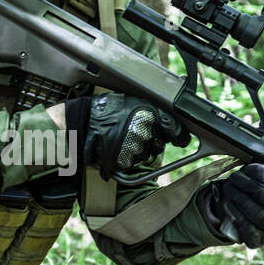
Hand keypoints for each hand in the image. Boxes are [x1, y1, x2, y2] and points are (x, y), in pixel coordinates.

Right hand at [64, 93, 188, 179]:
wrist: (83, 120)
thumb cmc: (106, 110)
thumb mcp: (134, 102)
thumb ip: (155, 112)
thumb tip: (173, 124)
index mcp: (149, 113)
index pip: (174, 129)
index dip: (179, 136)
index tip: (181, 139)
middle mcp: (145, 130)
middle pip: (159, 145)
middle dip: (151, 141)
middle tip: (135, 133)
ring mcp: (135, 147)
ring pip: (145, 154)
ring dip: (137, 149)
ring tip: (122, 138)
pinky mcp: (125, 160)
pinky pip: (132, 162)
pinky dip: (126, 157)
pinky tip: (116, 146)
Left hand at [200, 163, 263, 247]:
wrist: (251, 201)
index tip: (248, 168)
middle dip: (248, 187)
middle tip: (234, 178)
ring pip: (261, 217)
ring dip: (241, 200)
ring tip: (229, 188)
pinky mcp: (263, 239)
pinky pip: (251, 232)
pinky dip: (237, 216)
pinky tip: (229, 204)